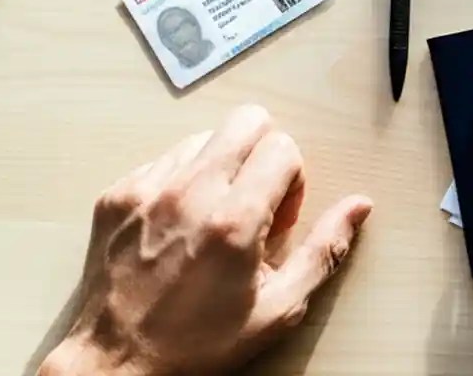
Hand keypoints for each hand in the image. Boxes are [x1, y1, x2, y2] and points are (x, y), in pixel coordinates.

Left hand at [39, 105, 373, 375]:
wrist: (114, 364)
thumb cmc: (196, 344)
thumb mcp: (277, 310)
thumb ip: (325, 251)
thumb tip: (358, 206)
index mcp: (233, 221)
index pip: (283, 146)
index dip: (294, 179)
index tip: (281, 218)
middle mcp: (188, 194)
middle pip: (247, 121)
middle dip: (264, 154)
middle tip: (257, 203)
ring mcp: (147, 190)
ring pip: (206, 137)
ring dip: (222, 167)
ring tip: (216, 218)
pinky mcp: (117, 195)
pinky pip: (166, 159)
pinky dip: (183, 180)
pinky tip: (182, 225)